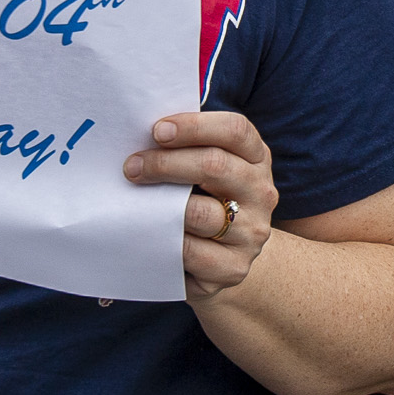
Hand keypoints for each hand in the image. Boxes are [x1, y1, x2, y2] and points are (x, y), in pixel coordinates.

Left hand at [122, 112, 281, 299]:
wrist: (222, 261)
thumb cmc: (204, 201)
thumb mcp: (207, 170)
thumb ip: (188, 149)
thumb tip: (142, 133)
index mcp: (256, 158)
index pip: (235, 131)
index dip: (194, 126)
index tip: (157, 131)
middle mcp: (261, 193)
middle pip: (215, 166)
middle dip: (166, 163)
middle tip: (132, 167)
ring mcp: (252, 232)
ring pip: (202, 212)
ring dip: (160, 204)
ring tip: (135, 200)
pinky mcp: (234, 268)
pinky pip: (192, 250)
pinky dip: (165, 239)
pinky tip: (149, 232)